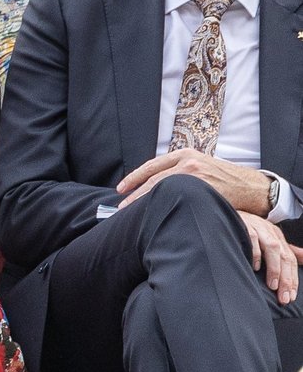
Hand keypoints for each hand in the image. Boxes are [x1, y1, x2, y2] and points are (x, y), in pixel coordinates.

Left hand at [117, 149, 276, 215]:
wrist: (252, 187)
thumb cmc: (224, 179)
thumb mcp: (200, 166)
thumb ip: (179, 171)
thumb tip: (154, 185)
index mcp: (185, 154)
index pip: (152, 166)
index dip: (134, 178)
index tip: (120, 189)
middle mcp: (188, 161)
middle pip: (152, 180)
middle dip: (134, 195)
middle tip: (121, 207)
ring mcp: (195, 175)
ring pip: (160, 190)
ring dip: (143, 203)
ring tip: (130, 214)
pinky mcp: (202, 189)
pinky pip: (175, 200)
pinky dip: (161, 209)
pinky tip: (151, 217)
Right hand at [244, 212, 299, 304]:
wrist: (225, 214)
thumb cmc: (247, 229)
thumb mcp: (268, 239)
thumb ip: (286, 250)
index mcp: (278, 237)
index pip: (290, 260)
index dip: (292, 279)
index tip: (290, 296)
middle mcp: (271, 233)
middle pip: (284, 257)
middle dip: (286, 279)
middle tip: (284, 297)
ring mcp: (258, 229)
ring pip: (272, 249)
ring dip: (274, 269)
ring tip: (273, 286)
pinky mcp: (245, 226)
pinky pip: (252, 239)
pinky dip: (255, 254)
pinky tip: (254, 268)